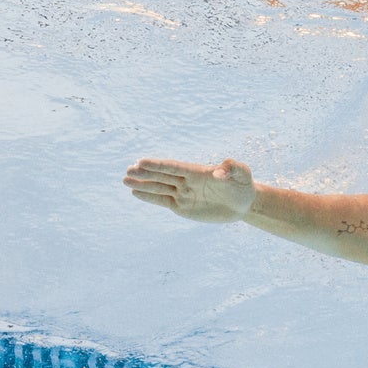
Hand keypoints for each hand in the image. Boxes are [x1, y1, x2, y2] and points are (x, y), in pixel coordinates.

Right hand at [123, 158, 255, 223]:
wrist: (243, 203)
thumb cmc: (243, 185)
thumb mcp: (243, 175)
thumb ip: (232, 169)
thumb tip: (218, 172)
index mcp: (197, 171)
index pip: (174, 167)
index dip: (158, 165)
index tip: (142, 161)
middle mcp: (186, 180)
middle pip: (162, 176)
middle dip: (145, 173)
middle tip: (128, 170)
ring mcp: (182, 193)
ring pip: (159, 187)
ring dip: (142, 184)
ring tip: (124, 180)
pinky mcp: (182, 206)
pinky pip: (163, 200)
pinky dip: (150, 197)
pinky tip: (136, 193)